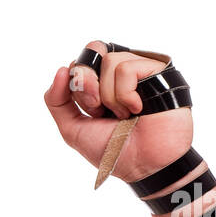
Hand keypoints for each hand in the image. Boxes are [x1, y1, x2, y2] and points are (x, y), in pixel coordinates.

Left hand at [44, 40, 191, 183]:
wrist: (143, 165)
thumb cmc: (113, 149)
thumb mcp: (73, 128)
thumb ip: (57, 101)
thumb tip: (60, 70)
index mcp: (100, 84)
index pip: (78, 62)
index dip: (77, 84)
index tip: (90, 111)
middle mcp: (120, 74)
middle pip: (92, 51)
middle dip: (87, 83)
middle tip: (98, 108)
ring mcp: (140, 71)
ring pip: (109, 61)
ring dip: (110, 97)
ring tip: (124, 115)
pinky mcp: (158, 71)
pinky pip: (127, 68)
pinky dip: (125, 94)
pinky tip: (137, 109)